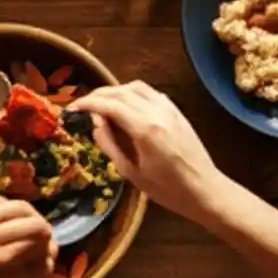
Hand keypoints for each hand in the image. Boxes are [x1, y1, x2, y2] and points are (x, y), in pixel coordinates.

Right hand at [0, 196, 55, 277]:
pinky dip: (41, 265)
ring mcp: (0, 269)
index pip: (21, 208)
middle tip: (35, 235)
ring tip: (38, 249)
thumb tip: (10, 208)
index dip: (30, 211)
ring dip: (45, 246)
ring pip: (44, 249)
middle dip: (41, 228)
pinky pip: (38, 273)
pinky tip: (33, 264)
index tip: (26, 218)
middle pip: (39, 228)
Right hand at [72, 82, 223, 222]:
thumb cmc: (167, 189)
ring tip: (102, 105)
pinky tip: (125, 107)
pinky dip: (132, 94)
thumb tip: (95, 122)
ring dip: (115, 91)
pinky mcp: (176, 111)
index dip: (87, 104)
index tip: (72, 108)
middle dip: (98, 95)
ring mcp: (169, 109)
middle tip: (83, 106)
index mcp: (145, 129)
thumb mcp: (131, 172)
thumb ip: (110, 144)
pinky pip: (150, 93)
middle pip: (120, 91)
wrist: (204, 190)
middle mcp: (157, 112)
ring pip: (136, 87)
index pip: (109, 105)